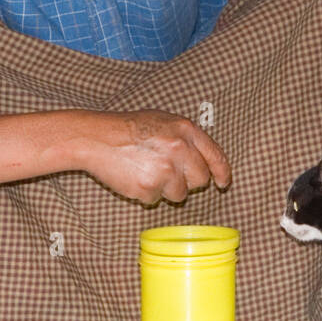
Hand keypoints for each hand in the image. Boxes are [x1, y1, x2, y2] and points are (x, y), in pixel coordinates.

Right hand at [67, 109, 230, 205]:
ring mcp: (165, 170)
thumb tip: (204, 158)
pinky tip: (135, 177)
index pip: (215, 155)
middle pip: (200, 180)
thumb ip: (185, 137)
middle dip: (188, 181)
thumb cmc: (129, 128)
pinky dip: (147, 193)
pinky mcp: (149, 188)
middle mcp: (179, 149)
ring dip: (166, 189)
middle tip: (169, 173)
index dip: (221, 172)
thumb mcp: (163, 121)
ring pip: (180, 194)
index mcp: (185, 130)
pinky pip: (156, 199)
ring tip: (147, 171)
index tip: (223, 183)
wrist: (98, 138)